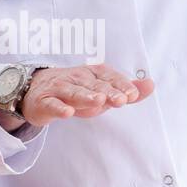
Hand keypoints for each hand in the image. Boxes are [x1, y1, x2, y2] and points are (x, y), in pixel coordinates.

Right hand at [15, 64, 154, 127]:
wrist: (36, 90)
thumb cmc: (76, 91)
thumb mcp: (101, 90)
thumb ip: (125, 89)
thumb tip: (150, 84)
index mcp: (93, 74)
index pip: (109, 77)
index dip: (121, 85)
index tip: (133, 95)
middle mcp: (77, 79)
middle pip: (94, 85)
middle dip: (108, 92)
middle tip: (122, 100)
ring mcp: (60, 89)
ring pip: (74, 92)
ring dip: (86, 96)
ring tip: (98, 101)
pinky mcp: (44, 102)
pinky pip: (52, 105)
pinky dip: (59, 108)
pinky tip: (68, 112)